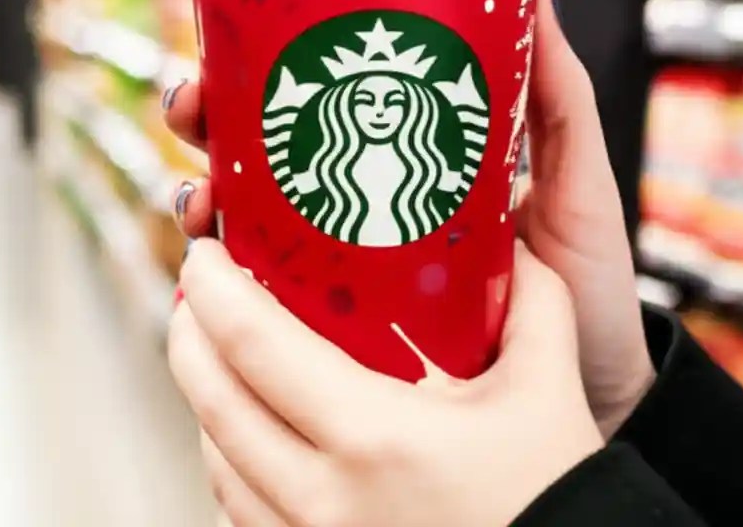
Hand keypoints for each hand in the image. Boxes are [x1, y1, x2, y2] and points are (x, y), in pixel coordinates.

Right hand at [162, 0, 653, 436]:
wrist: (600, 400)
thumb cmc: (593, 291)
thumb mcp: (578, 183)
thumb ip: (558, 99)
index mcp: (411, 157)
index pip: (320, 98)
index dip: (258, 67)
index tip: (226, 44)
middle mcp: (365, 204)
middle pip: (261, 149)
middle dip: (207, 122)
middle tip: (191, 110)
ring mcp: (348, 269)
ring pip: (248, 221)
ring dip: (204, 198)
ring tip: (200, 202)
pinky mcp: (344, 333)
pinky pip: (271, 298)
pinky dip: (231, 281)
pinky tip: (216, 272)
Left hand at [170, 240, 602, 526]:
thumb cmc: (554, 497)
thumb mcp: (547, 391)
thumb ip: (531, 303)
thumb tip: (509, 243)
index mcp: (373, 434)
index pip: (251, 342)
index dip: (211, 287)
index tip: (205, 251)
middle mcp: (322, 494)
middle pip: (210, 397)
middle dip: (188, 332)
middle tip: (199, 291)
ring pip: (215, 456)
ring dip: (205, 394)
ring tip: (217, 349)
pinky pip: (238, 506)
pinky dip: (229, 456)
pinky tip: (249, 426)